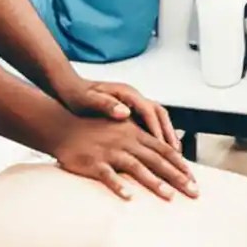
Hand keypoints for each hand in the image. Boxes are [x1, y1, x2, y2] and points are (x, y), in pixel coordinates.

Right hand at [50, 116, 197, 200]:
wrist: (64, 126)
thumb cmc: (94, 131)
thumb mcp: (121, 130)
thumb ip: (141, 141)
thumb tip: (163, 154)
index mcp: (135, 133)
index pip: (164, 149)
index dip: (180, 165)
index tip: (194, 179)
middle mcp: (126, 140)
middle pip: (156, 160)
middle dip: (177, 176)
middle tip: (193, 191)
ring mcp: (110, 151)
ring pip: (136, 167)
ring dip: (154, 182)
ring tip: (169, 196)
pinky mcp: (94, 162)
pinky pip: (108, 175)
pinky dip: (118, 185)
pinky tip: (129, 197)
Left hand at [57, 79, 180, 150]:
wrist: (69, 89)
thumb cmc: (77, 96)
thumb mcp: (88, 100)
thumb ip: (106, 105)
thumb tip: (124, 112)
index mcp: (126, 94)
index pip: (150, 111)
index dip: (158, 130)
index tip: (164, 147)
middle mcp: (133, 97)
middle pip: (160, 115)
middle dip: (169, 134)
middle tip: (176, 154)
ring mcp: (133, 104)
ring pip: (158, 119)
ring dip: (166, 136)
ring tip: (174, 156)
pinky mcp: (130, 112)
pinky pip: (150, 124)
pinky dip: (157, 137)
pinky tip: (159, 153)